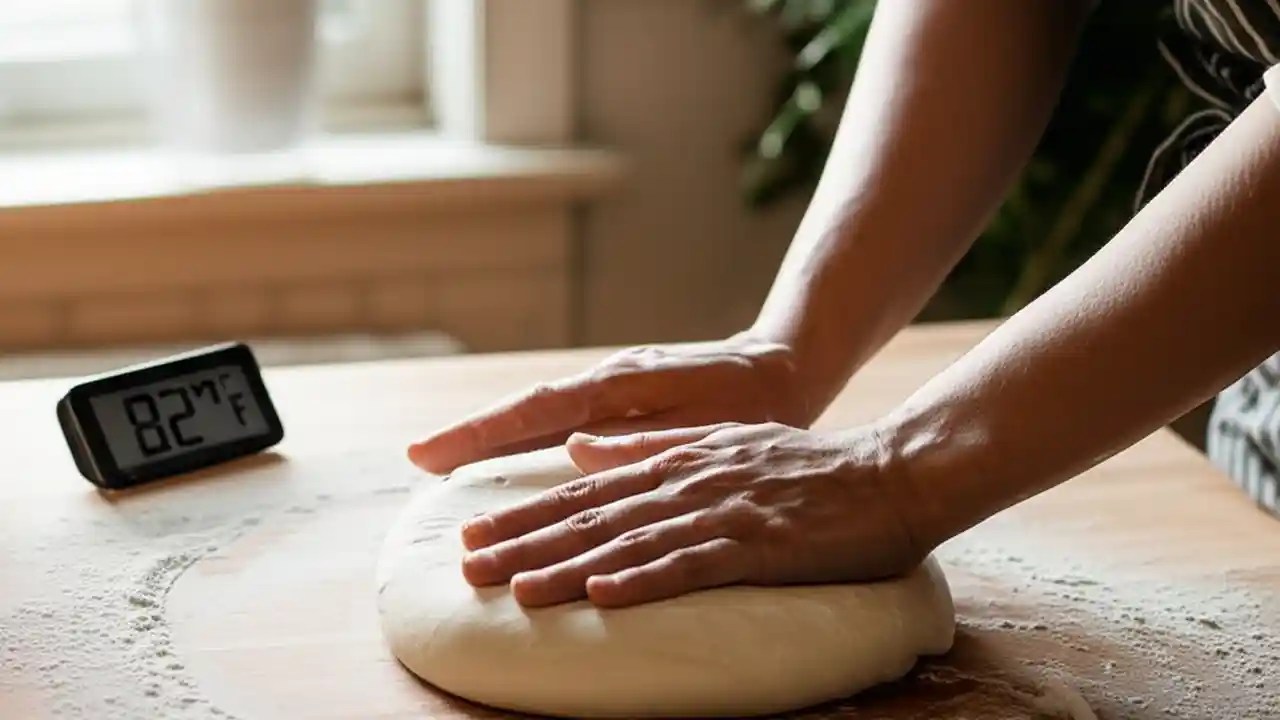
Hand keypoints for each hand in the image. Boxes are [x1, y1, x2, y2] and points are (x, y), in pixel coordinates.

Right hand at [408, 333, 818, 473]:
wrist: (780, 368)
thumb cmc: (752, 401)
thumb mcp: (709, 422)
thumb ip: (644, 436)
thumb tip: (571, 447)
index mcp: (621, 386)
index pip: (536, 411)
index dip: (481, 434)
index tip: (431, 454)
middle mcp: (605, 383)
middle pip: (524, 411)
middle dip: (470, 436)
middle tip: (416, 461)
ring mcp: (609, 389)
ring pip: (538, 414)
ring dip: (491, 438)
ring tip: (440, 465)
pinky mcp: (618, 401)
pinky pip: (559, 420)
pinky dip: (524, 438)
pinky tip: (503, 462)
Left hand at [456, 422, 925, 607]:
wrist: (893, 472)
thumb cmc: (809, 469)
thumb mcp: (722, 444)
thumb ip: (649, 447)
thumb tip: (579, 450)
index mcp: (678, 461)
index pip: (586, 491)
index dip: (526, 514)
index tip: (475, 534)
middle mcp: (689, 481)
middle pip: (594, 516)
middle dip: (526, 542)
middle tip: (469, 566)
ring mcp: (724, 511)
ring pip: (632, 540)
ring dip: (571, 566)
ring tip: (517, 590)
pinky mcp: (761, 543)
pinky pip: (695, 564)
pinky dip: (648, 579)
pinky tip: (605, 595)